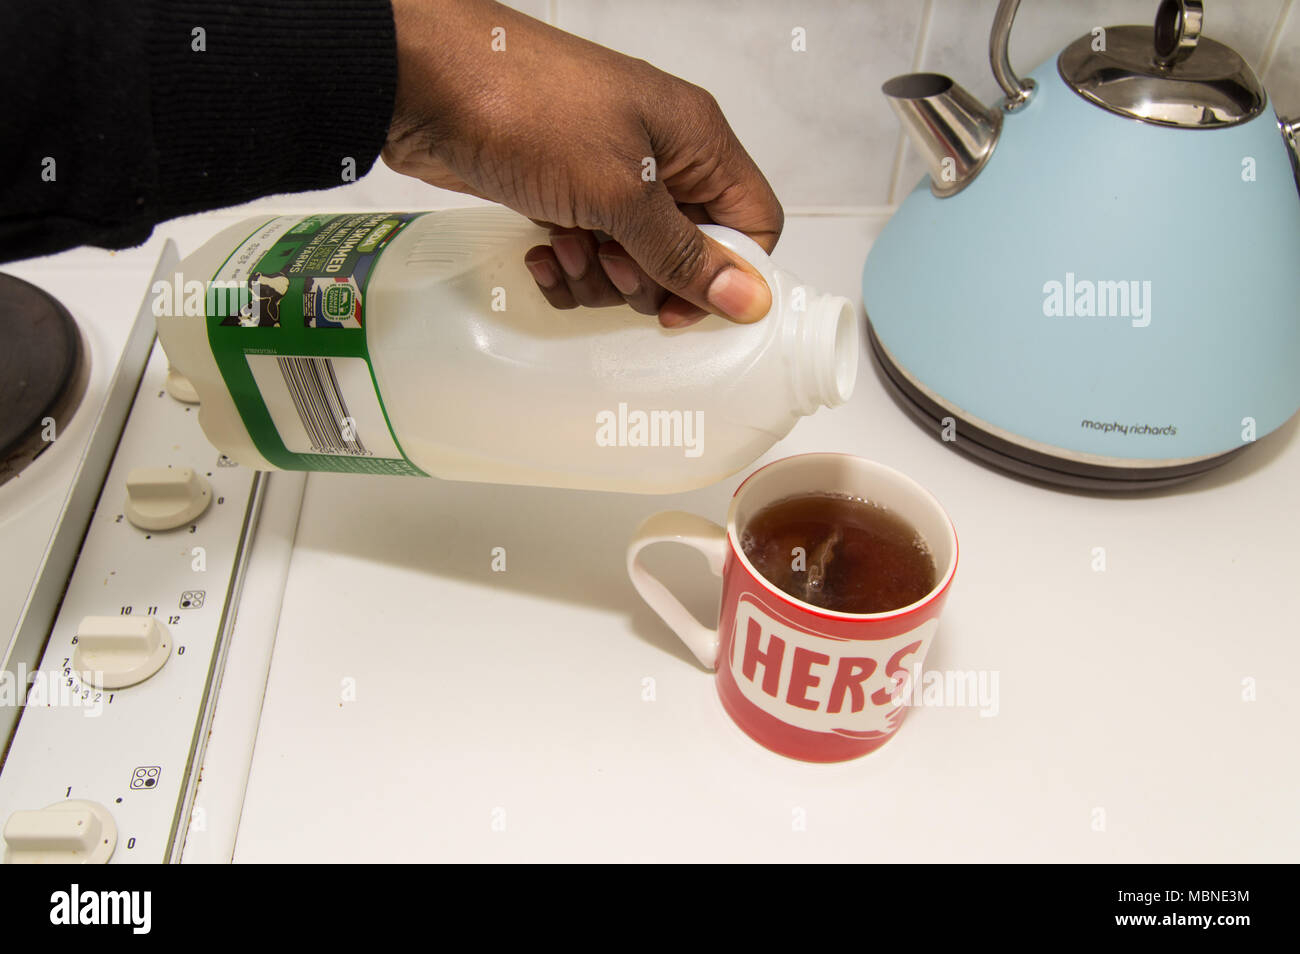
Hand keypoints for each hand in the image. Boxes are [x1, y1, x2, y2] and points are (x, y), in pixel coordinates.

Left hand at [383, 0, 782, 327]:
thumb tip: (750, 299)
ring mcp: (608, 174)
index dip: (727, 274)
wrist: (425, 83)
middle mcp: (660, 155)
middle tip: (609, 265)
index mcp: (696, 139)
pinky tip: (540, 251)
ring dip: (600, 276)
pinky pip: (588, 253)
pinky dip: (567, 265)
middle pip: (690, 251)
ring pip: (634, 261)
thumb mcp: (619, 192)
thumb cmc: (529, 112)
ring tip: (565, 248)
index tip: (678, 307)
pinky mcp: (563, 192)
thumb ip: (683, 253)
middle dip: (648, 277)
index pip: (752, 222)